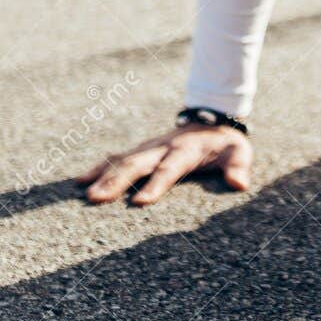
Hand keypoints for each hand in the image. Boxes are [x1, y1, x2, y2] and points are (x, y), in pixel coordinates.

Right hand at [75, 124, 252, 205]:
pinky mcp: (141, 149)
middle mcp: (162, 147)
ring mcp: (149, 147)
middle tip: (96, 199)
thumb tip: (240, 183)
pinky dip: (99, 167)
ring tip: (84, 192)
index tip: (139, 202)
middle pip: (137, 164)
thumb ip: (238, 167)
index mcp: (186, 150)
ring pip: (122, 160)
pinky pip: (117, 158)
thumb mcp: (239, 152)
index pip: (169, 169)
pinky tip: (80, 180)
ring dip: (103, 175)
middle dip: (116, 181)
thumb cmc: (226, 143)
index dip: (155, 185)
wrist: (212, 117)